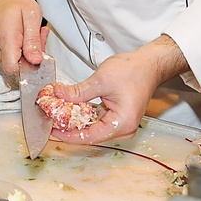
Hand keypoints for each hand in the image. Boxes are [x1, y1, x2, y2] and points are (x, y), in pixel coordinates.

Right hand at [0, 0, 45, 73]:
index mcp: (5, 38)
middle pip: (18, 67)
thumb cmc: (13, 3)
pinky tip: (23, 38)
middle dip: (32, 55)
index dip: (29, 66)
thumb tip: (35, 60)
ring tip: (30, 33)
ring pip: (15, 64)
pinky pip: (10, 59)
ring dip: (27, 52)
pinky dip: (20, 51)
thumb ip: (33, 39)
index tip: (37, 53)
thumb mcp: (31, 14)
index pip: (13, 68)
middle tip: (38, 36)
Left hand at [52, 35, 189, 143]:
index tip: (52, 130)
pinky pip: (98, 121)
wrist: (149, 64)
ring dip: (76, 121)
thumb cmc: (133, 71)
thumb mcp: (101, 80)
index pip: (89, 136)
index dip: (68, 135)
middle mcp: (123, 129)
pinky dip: (84, 115)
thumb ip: (78, 91)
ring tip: (57, 115)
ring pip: (93, 128)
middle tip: (51, 121)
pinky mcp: (118, 117)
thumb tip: (58, 95)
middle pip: (91, 135)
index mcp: (121, 124)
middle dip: (70, 128)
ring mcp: (121, 124)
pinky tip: (71, 109)